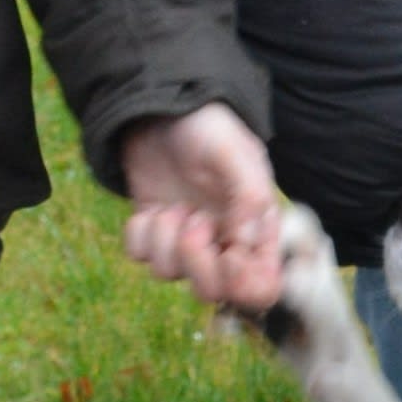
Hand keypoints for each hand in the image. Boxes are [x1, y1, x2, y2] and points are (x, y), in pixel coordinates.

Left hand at [120, 103, 286, 313]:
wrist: (161, 108)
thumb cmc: (208, 127)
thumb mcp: (234, 153)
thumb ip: (247, 197)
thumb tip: (242, 246)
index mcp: (256, 229)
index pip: (262, 287)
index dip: (244, 285)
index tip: (229, 255)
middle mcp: (223, 241)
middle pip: (213, 293)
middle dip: (197, 262)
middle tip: (193, 221)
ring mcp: (185, 239)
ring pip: (169, 274)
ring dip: (166, 240)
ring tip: (174, 206)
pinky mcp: (153, 231)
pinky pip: (139, 256)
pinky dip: (140, 234)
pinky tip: (150, 209)